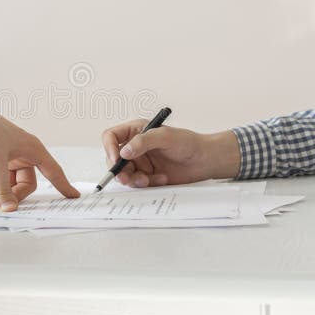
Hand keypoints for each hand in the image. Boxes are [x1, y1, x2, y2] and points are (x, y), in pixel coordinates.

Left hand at [0, 93, 79, 210]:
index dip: (63, 185)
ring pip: (10, 183)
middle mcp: (21, 153)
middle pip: (27, 183)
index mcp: (31, 149)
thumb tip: (9, 208)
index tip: (73, 196)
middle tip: (3, 203)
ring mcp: (6, 157)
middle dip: (15, 195)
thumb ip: (1, 188)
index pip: (53, 171)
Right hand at [101, 120, 240, 187]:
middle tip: (126, 178)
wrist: (205, 161)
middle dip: (119, 170)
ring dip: (133, 179)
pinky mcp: (147, 176)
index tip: (116, 159)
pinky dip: (147, 183)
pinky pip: (137, 183)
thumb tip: (124, 152)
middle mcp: (135, 146)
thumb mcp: (165, 137)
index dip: (109, 148)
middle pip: (114, 159)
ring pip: (124, 174)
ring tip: (148, 180)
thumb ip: (143, 142)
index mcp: (136, 131)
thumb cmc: (188, 143)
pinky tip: (161, 178)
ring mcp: (140, 162)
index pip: (111, 137)